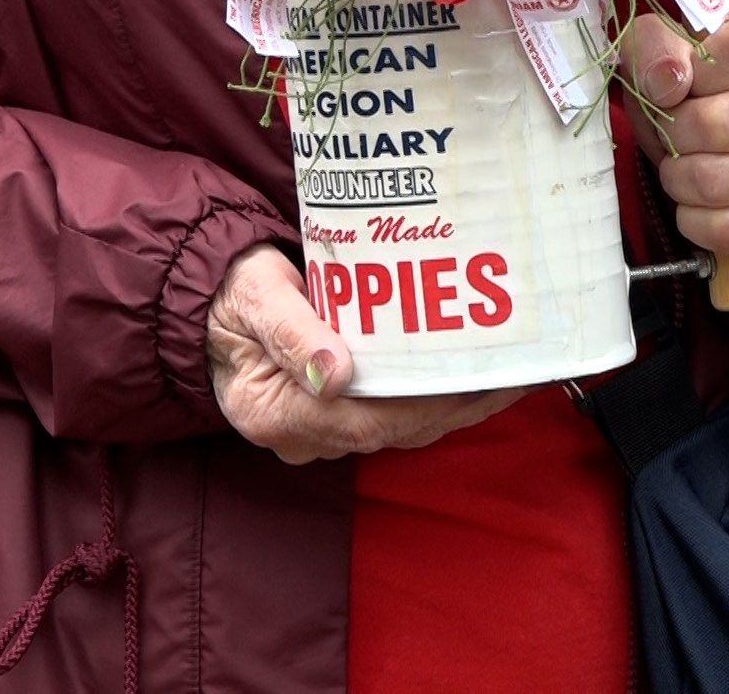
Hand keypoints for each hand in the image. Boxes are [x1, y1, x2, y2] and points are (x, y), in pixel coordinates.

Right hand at [206, 244, 524, 462]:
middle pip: (396, 430)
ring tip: (510, 371)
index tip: (477, 380)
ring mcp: (323, 430)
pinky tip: (477, 376)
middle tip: (514, 370)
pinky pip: (397, 415)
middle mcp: (304, 435)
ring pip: (403, 427)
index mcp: (276, 414)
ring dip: (458, 404)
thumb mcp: (254, 297)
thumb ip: (291, 331)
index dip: (427, 405)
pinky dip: (438, 398)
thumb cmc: (234, 293)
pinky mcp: (341, 415)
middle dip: (459, 404)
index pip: (367, 423)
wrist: (214, 303)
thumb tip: (335, 372)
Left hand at [620, 0, 728, 275]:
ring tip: (684, 167)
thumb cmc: (712, 79)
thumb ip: (656, 46)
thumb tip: (664, 83)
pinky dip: (700, 223)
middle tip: (671, 134)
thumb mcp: (676, 42)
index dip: (687, 71)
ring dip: (679, 180)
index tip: (673, 83)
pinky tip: (703, 205)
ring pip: (717, 181)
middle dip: (671, 135)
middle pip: (715, 123)